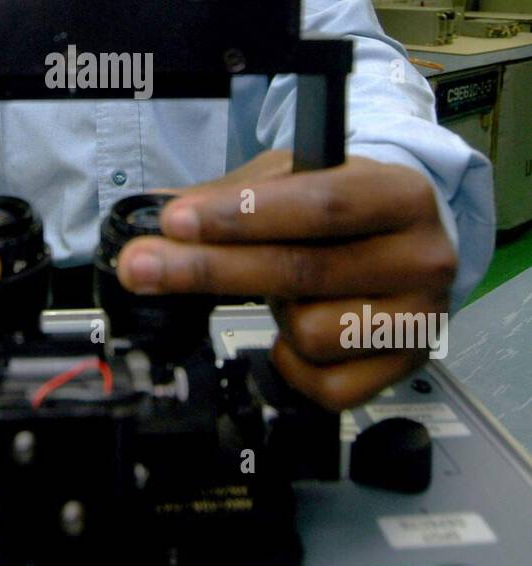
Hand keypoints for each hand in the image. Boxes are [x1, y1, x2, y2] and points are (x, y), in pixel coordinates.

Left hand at [116, 151, 455, 409]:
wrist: (409, 245)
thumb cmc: (345, 209)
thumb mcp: (295, 179)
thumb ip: (231, 195)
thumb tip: (162, 216)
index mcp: (402, 195)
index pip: (320, 206)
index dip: (242, 215)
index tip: (177, 222)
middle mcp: (423, 258)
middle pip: (302, 271)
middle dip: (210, 270)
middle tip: (141, 267)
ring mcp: (420, 320)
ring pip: (309, 333)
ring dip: (277, 316)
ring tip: (285, 293)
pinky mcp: (407, 370)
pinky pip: (326, 386)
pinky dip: (294, 364)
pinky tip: (295, 333)